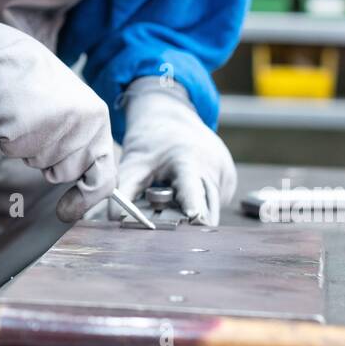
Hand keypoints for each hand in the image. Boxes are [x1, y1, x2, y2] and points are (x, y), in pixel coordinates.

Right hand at [0, 11, 115, 221]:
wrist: (6, 56)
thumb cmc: (39, 87)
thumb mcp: (73, 111)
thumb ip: (83, 146)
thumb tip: (82, 198)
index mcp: (98, 118)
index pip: (104, 174)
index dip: (87, 198)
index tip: (68, 210)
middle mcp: (81, 124)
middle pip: (62, 173)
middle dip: (48, 158)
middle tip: (40, 123)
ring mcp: (52, 127)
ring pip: (36, 163)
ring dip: (27, 144)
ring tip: (27, 113)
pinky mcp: (22, 128)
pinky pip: (12, 152)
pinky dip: (7, 137)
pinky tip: (12, 112)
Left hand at [107, 77, 236, 225]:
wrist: (172, 118)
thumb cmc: (151, 142)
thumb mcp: (134, 164)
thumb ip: (126, 192)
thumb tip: (115, 220)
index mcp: (189, 160)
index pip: (195, 192)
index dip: (193, 209)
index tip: (190, 221)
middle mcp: (212, 166)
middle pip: (209, 211)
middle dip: (191, 225)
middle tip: (172, 227)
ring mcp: (225, 172)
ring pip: (214, 210)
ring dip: (196, 217)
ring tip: (177, 202)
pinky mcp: (229, 178)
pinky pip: (218, 203)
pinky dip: (202, 205)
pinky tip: (188, 192)